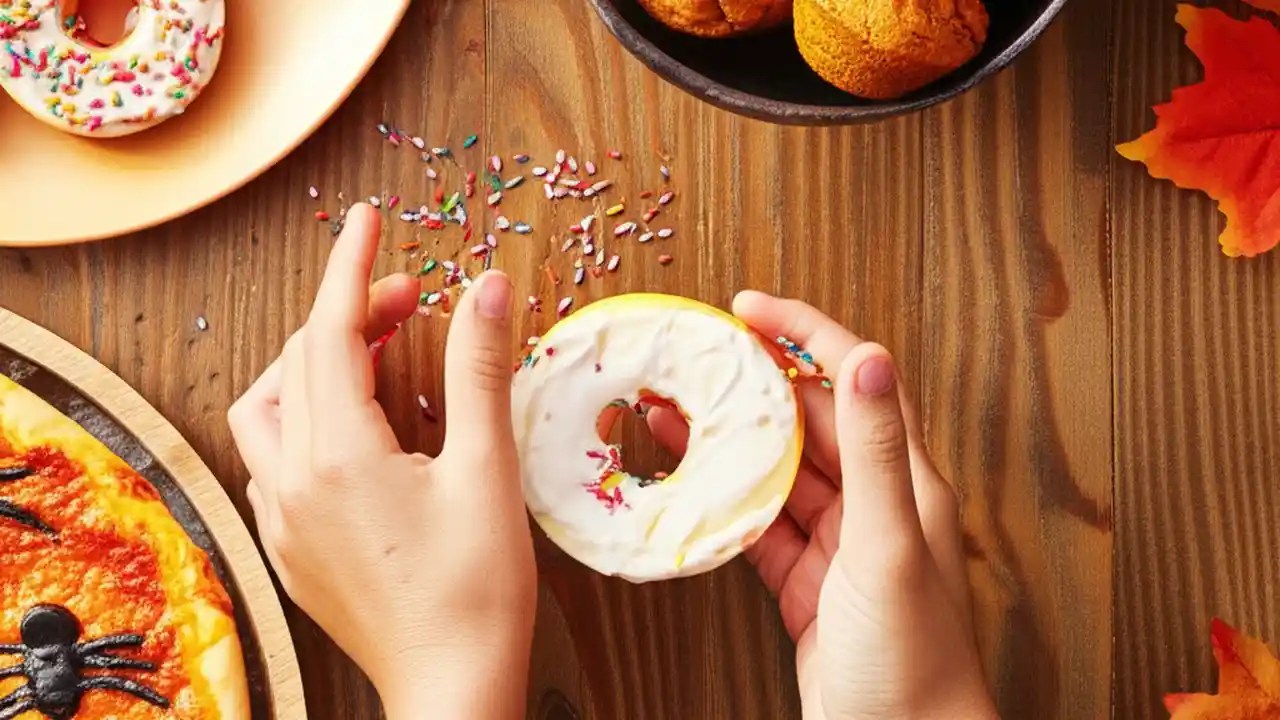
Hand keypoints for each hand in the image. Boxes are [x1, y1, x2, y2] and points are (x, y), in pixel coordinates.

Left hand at [227, 205, 536, 718]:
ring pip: (270, 411)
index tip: (366, 220)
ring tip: (373, 358)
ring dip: (312, 366)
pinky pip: (273, 459)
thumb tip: (488, 288)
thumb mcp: (487, 470)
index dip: (349, 268)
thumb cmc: (477, 590)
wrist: (451, 687)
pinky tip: (356, 429)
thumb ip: (479, 371)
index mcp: (338, 457)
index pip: (327, 332)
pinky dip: (306, 418)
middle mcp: (292, 483)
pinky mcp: (289, 549)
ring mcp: (282, 520)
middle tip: (412, 304)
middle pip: (298, 364)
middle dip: (347, 316)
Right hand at [649, 291, 994, 718]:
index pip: (856, 379)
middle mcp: (873, 505)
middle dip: (752, 384)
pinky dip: (724, 500)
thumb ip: (875, 453)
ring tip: (671, 409)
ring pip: (778, 472)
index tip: (749, 307)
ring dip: (729, 439)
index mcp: (903, 483)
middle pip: (808, 421)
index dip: (805, 332)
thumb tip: (870, 357)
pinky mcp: (805, 584)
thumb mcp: (889, 546)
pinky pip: (759, 526)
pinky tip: (689, 480)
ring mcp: (837, 545)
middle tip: (694, 358)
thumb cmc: (912, 659)